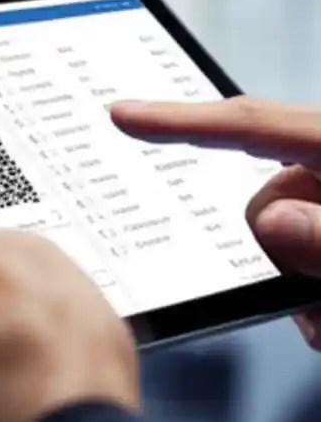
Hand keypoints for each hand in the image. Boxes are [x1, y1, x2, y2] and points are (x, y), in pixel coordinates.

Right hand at [111, 96, 320, 347]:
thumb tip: (271, 222)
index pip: (250, 125)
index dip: (180, 120)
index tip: (121, 114)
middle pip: (261, 203)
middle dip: (270, 256)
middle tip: (310, 307)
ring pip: (276, 239)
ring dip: (294, 284)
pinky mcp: (318, 232)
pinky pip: (293, 255)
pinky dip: (304, 289)